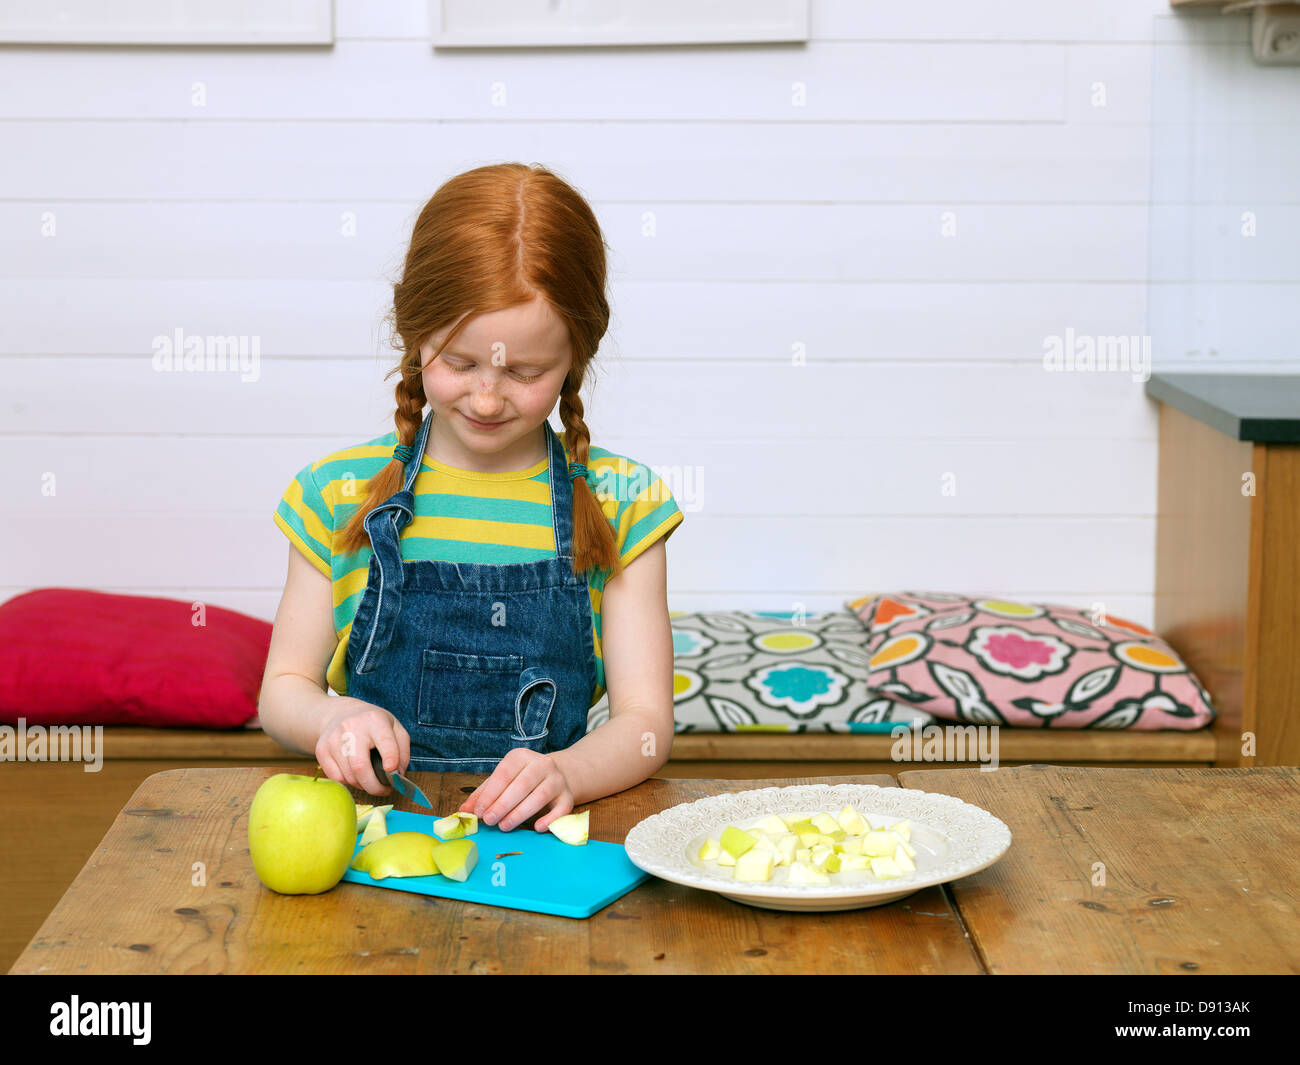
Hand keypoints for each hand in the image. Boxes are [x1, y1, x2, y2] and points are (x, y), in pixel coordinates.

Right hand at [315, 697, 410, 796]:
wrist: (341, 714)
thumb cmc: (373, 725)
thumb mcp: (395, 729)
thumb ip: (402, 752)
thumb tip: (398, 776)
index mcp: (374, 720)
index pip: (385, 743)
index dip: (392, 761)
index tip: (394, 774)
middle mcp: (351, 728)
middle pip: (360, 767)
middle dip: (374, 786)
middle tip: (384, 791)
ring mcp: (333, 739)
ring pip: (348, 776)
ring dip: (363, 785)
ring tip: (371, 780)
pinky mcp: (321, 750)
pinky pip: (336, 778)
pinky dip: (348, 782)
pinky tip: (355, 775)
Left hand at [458, 749, 573, 832]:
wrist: (556, 775)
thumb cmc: (521, 780)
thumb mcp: (501, 781)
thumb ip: (482, 795)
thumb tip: (464, 812)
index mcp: (521, 756)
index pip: (504, 774)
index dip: (490, 794)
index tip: (479, 812)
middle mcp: (542, 764)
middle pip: (522, 785)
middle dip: (503, 805)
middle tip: (489, 821)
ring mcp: (557, 780)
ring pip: (539, 797)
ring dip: (520, 814)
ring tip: (504, 826)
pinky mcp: (568, 797)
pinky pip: (561, 809)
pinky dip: (549, 820)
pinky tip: (537, 828)